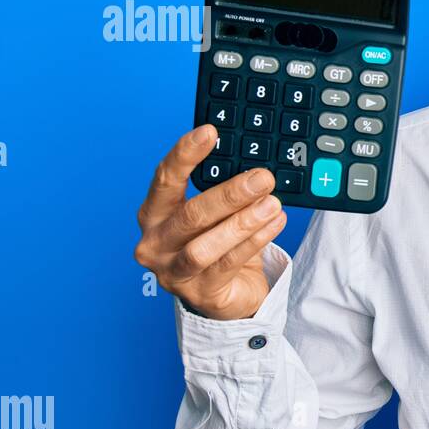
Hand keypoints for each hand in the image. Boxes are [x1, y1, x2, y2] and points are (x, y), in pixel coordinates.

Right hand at [133, 124, 286, 319]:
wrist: (225, 296)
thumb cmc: (217, 245)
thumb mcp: (214, 214)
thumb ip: (221, 190)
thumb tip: (254, 163)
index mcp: (154, 214)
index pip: (165, 180)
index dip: (185, 154)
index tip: (209, 132)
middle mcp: (155, 243)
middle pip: (191, 214)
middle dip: (230, 194)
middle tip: (262, 177)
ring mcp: (173, 272)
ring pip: (206, 244)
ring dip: (243, 222)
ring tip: (272, 203)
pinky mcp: (199, 293)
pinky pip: (228, 263)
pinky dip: (255, 241)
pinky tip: (275, 223)